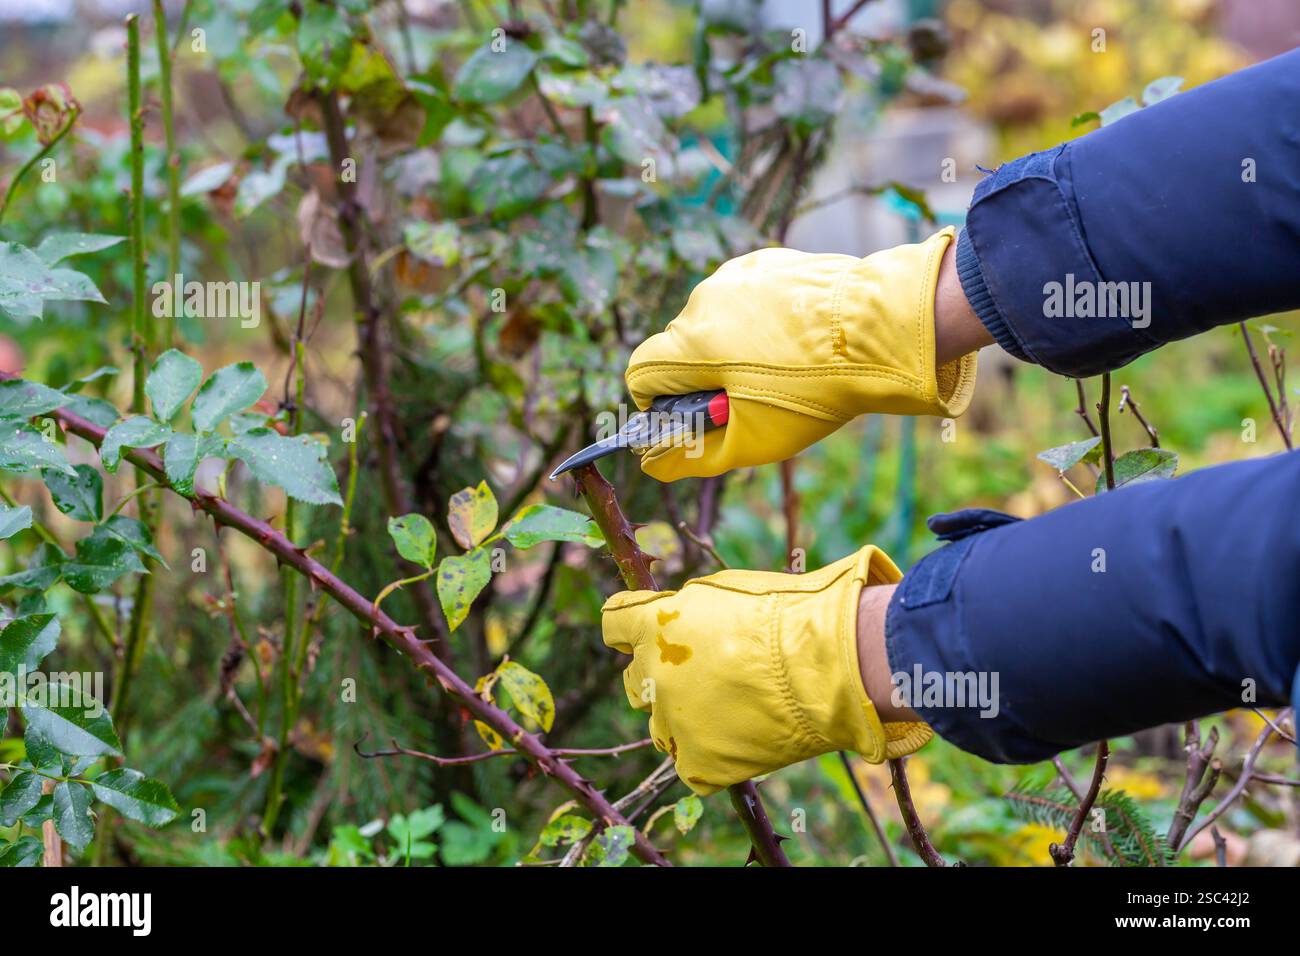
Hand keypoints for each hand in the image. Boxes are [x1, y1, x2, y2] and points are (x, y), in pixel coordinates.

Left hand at [601, 546, 931, 795]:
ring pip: (661, 727)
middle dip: (661, 675)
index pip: (614, 626)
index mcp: (654, 625)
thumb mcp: (726, 590)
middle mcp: (654, 674)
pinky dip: (709, 758)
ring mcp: (674, 722)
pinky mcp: (701, 763)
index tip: (650, 632)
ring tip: (730, 709)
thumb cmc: (786, 613)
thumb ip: (687, 609)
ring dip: (684, 718)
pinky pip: (690, 767)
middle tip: (703, 674)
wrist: (828, 662)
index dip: (631, 630)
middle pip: (636, 680)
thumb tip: (677, 616)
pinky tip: (738, 742)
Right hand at [625, 227, 978, 480]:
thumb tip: (654, 464)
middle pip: (681, 347)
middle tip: (752, 398)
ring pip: (716, 319)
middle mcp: (704, 300)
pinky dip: (761, 319)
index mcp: (691, 345)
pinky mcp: (770, 261)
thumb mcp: (752, 439)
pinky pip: (747, 296)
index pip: (642, 373)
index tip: (690, 416)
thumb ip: (693, 455)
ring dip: (733, 344)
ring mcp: (738, 275)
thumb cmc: (814, 391)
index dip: (658, 403)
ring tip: (785, 366)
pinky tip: (798, 338)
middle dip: (704, 376)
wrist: (882, 331)